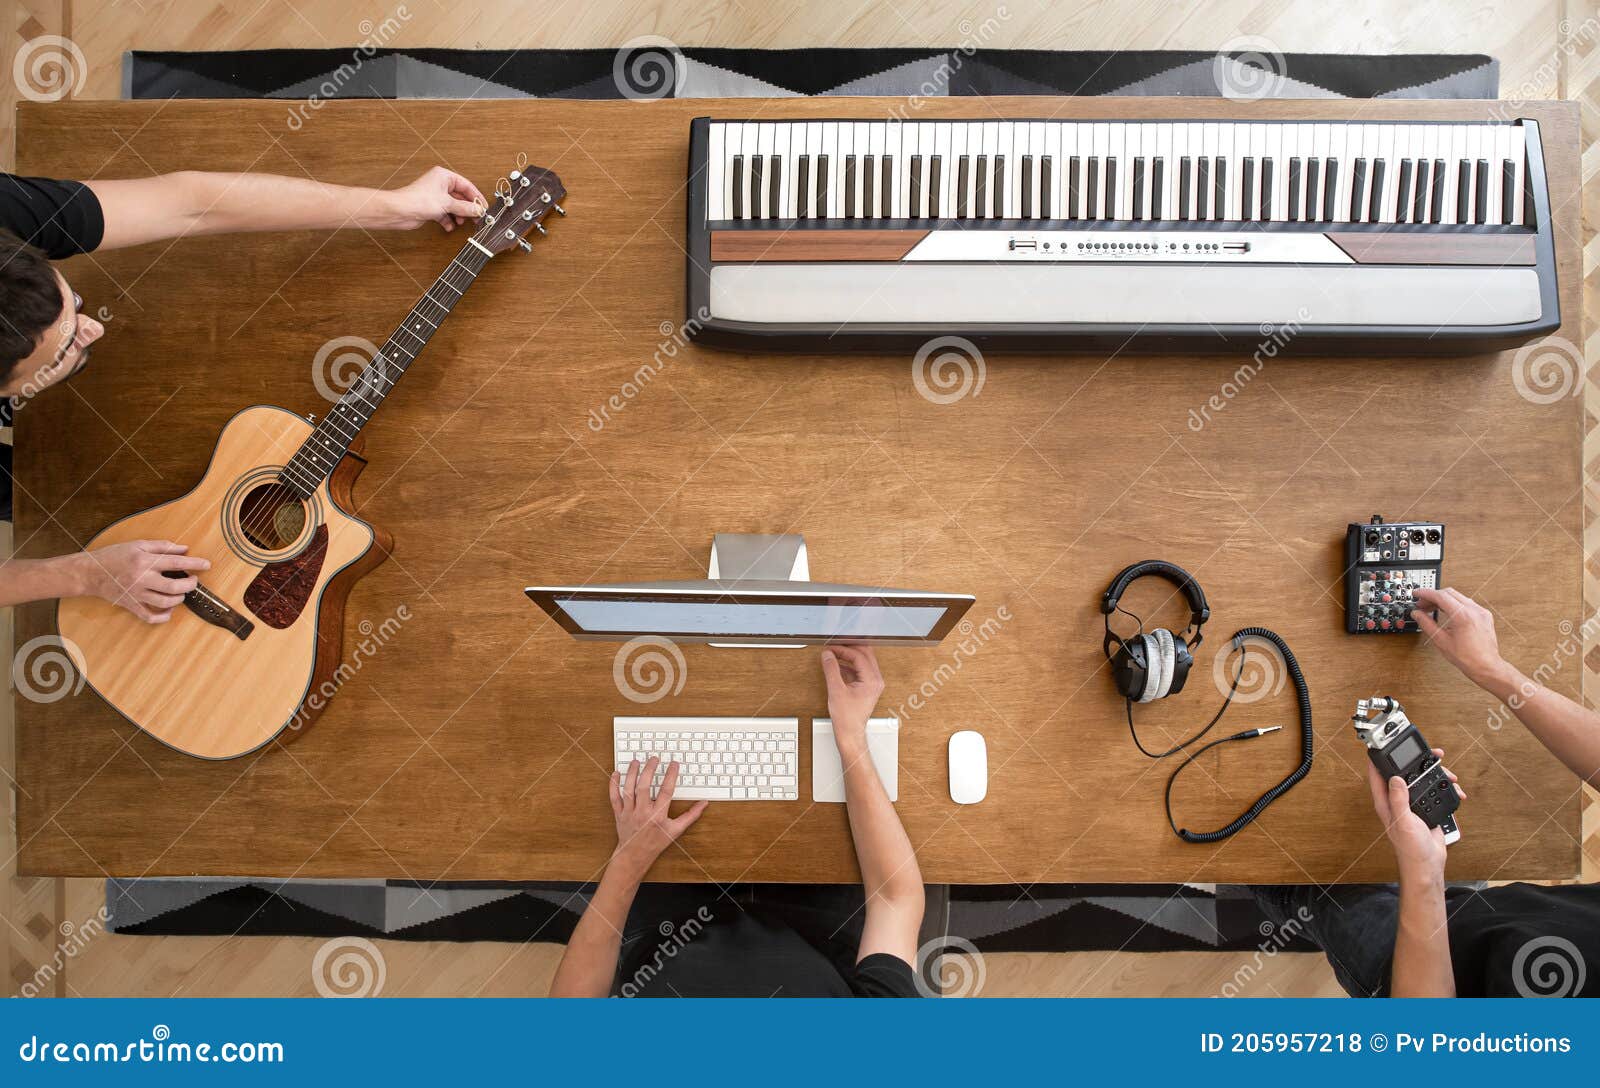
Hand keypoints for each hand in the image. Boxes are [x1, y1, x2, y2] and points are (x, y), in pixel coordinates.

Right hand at [78, 540, 208, 623]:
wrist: (89, 572)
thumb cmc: (114, 556)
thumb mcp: (138, 545)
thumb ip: (162, 546)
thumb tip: (184, 549)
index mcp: (145, 561)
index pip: (176, 563)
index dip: (195, 564)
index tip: (207, 565)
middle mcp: (142, 578)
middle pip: (174, 587)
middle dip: (190, 585)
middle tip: (194, 581)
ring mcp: (136, 593)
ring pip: (165, 602)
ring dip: (179, 599)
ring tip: (181, 593)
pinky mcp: (131, 605)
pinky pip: (149, 616)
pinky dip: (162, 617)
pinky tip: (169, 612)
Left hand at [383, 166, 486, 231]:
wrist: (400, 211)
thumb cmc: (418, 200)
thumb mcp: (447, 203)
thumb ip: (465, 207)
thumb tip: (479, 210)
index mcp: (444, 176)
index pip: (466, 185)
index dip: (476, 197)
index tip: (484, 207)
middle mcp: (440, 184)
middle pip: (460, 197)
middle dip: (468, 208)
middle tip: (476, 217)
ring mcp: (436, 196)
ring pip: (453, 206)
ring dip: (458, 215)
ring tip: (462, 222)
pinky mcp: (431, 207)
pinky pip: (445, 213)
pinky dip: (448, 220)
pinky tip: (449, 226)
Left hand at [610, 757, 706, 875]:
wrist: (635, 855)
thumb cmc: (655, 843)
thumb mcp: (676, 830)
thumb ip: (691, 815)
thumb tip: (703, 804)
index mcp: (658, 816)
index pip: (666, 792)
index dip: (671, 776)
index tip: (674, 764)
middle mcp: (642, 813)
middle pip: (644, 787)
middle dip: (649, 770)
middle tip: (654, 759)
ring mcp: (629, 812)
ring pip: (628, 789)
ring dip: (632, 774)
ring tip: (637, 762)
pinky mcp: (619, 813)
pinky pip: (614, 797)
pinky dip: (613, 785)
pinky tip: (616, 773)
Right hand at [821, 644, 884, 753]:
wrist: (850, 732)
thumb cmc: (846, 718)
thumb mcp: (836, 690)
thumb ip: (831, 669)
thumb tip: (828, 655)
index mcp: (872, 680)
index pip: (859, 656)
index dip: (843, 649)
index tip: (831, 648)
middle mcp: (876, 680)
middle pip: (865, 654)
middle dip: (849, 648)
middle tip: (835, 646)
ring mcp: (873, 683)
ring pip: (863, 661)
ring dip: (849, 656)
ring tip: (835, 654)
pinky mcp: (868, 687)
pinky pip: (860, 669)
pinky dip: (849, 665)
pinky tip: (838, 666)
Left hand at [1366, 748, 1463, 884]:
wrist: (1428, 864)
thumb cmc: (1410, 848)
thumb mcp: (1403, 821)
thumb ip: (1399, 799)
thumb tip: (1395, 778)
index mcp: (1386, 802)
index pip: (1378, 775)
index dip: (1379, 759)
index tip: (1384, 744)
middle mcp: (1398, 801)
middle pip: (1405, 774)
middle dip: (1417, 762)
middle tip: (1433, 755)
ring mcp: (1412, 804)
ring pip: (1422, 781)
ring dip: (1436, 775)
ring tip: (1449, 774)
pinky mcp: (1426, 809)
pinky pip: (1434, 792)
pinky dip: (1445, 788)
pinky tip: (1453, 789)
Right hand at [1411, 587, 1507, 687]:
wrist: (1485, 665)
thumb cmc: (1467, 658)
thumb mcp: (1441, 640)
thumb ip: (1427, 624)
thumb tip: (1417, 614)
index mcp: (1463, 616)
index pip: (1441, 596)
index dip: (1426, 593)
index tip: (1417, 594)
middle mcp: (1474, 610)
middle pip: (1449, 593)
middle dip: (1433, 596)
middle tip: (1422, 603)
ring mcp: (1481, 612)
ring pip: (1458, 596)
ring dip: (1444, 599)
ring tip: (1432, 608)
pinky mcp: (1484, 615)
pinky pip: (1467, 603)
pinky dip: (1454, 604)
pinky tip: (1447, 612)